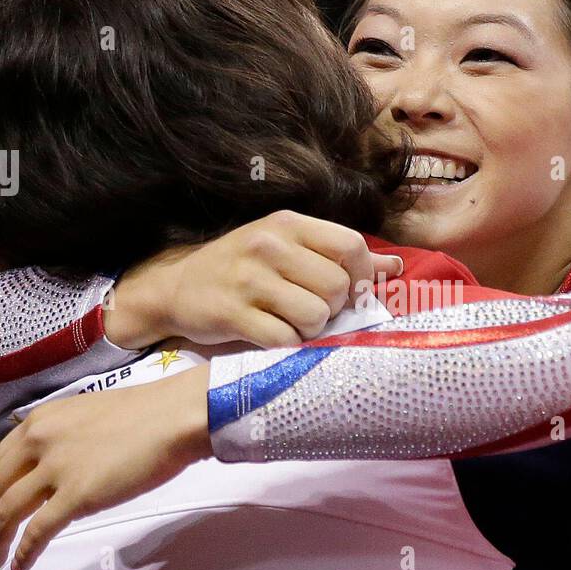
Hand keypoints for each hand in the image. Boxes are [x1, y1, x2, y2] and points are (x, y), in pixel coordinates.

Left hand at [0, 365, 211, 569]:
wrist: (172, 417)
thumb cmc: (146, 413)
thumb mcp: (88, 414)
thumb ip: (65, 436)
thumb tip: (61, 462)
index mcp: (41, 421)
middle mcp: (39, 442)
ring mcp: (55, 470)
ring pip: (8, 512)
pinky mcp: (76, 496)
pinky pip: (38, 531)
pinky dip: (24, 552)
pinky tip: (20, 565)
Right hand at [106, 210, 402, 349]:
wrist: (176, 288)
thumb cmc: (242, 268)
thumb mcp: (288, 249)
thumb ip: (340, 256)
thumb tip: (394, 266)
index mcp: (288, 224)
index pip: (351, 246)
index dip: (361, 276)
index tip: (347, 292)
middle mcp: (269, 246)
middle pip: (337, 286)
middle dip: (333, 308)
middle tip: (313, 310)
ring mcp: (249, 280)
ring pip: (315, 314)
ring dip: (311, 329)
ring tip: (292, 323)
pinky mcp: (232, 314)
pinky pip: (284, 338)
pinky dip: (287, 345)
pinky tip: (274, 336)